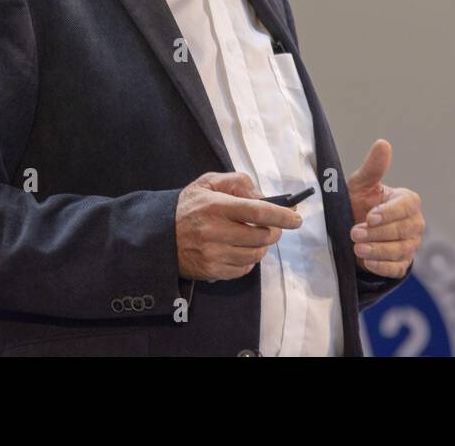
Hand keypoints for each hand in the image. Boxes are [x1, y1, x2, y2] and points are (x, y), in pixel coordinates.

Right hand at [175, 172, 301, 281]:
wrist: (158, 234)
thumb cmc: (189, 205)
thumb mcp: (209, 182)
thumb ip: (239, 182)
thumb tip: (264, 197)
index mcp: (216, 206)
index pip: (258, 212)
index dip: (282, 216)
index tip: (296, 219)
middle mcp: (215, 231)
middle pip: (261, 237)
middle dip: (274, 231)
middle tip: (273, 226)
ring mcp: (213, 254)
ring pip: (255, 255)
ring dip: (261, 246)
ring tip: (253, 237)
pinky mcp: (211, 271)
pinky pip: (244, 270)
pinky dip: (248, 261)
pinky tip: (239, 250)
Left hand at [346, 139, 423, 278]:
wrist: (353, 232)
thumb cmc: (359, 203)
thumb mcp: (362, 185)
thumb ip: (373, 167)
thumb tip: (383, 144)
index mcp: (408, 201)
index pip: (406, 206)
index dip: (389, 213)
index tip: (370, 216)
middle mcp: (414, 223)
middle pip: (403, 230)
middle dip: (378, 232)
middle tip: (355, 232)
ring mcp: (411, 245)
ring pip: (400, 250)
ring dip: (378, 250)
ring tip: (358, 248)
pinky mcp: (402, 264)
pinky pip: (396, 267)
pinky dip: (382, 266)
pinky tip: (367, 262)